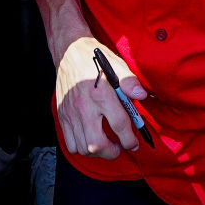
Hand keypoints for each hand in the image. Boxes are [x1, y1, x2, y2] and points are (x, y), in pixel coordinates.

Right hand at [54, 35, 149, 159]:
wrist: (68, 52)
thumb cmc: (95, 60)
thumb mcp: (116, 65)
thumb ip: (130, 81)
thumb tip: (142, 95)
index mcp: (101, 94)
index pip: (119, 125)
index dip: (129, 140)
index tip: (134, 144)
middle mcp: (84, 107)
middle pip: (97, 144)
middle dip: (112, 152)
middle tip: (120, 147)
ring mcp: (70, 113)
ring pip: (82, 148)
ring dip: (97, 152)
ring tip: (106, 144)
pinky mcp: (62, 115)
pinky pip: (70, 143)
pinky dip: (81, 147)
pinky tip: (90, 138)